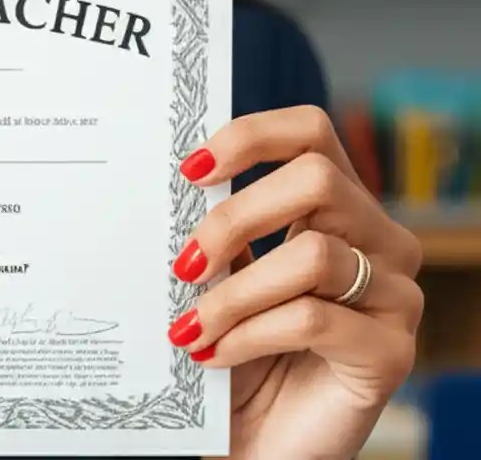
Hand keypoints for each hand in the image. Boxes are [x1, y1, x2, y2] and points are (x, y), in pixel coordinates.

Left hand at [167, 106, 422, 459]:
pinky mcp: (391, 352)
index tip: (190, 169)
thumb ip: (214, 237)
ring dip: (234, 292)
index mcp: (335, 211)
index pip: (311, 134)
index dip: (251, 136)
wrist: (257, 443)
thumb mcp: (219, 284)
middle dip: (235, 217)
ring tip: (190, 326)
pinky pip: (314, 320)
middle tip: (183, 263)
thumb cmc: (236, 356)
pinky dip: (249, 334)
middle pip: (317, 180)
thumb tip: (169, 189)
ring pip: (313, 255)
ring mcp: (394, 296)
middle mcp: (377, 242)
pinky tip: (213, 354)